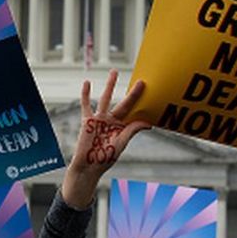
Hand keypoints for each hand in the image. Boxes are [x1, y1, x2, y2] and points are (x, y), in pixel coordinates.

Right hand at [62, 69, 149, 208]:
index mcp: (122, 127)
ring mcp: (99, 119)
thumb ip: (132, 130)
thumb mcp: (122, 143)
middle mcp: (112, 121)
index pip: (134, 112)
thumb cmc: (106, 157)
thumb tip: (148, 123)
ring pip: (106, 98)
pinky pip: (86, 105)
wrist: (89, 166)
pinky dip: (86, 94)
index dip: (141, 104)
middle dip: (132, 93)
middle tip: (141, 81)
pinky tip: (87, 83)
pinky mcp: (87, 120)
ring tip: (114, 71)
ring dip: (110, 85)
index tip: (150, 94)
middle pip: (123, 103)